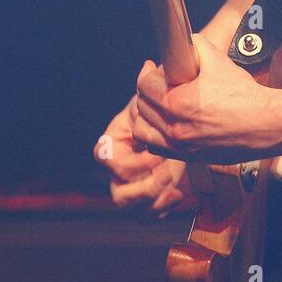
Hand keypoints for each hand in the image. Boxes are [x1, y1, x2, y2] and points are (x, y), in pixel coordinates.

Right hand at [94, 97, 195, 214]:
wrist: (176, 127)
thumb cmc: (159, 111)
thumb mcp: (155, 99)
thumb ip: (149, 87)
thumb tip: (147, 67)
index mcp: (114, 141)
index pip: (103, 156)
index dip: (129, 162)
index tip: (155, 154)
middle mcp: (117, 167)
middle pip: (118, 190)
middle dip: (145, 186)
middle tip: (168, 172)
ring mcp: (129, 184)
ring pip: (128, 205)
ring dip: (152, 199)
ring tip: (174, 185)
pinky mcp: (145, 198)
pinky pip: (145, 214)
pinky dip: (161, 208)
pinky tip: (178, 195)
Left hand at [129, 33, 277, 162]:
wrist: (266, 124)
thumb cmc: (246, 96)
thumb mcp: (219, 61)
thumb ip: (197, 46)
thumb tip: (186, 41)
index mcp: (178, 103)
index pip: (145, 85)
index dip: (147, 72)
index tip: (151, 67)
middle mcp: (175, 128)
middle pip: (142, 106)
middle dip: (148, 90)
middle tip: (158, 82)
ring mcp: (181, 146)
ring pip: (142, 131)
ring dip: (145, 115)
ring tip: (155, 105)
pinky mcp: (189, 157)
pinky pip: (157, 149)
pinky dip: (154, 136)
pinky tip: (165, 125)